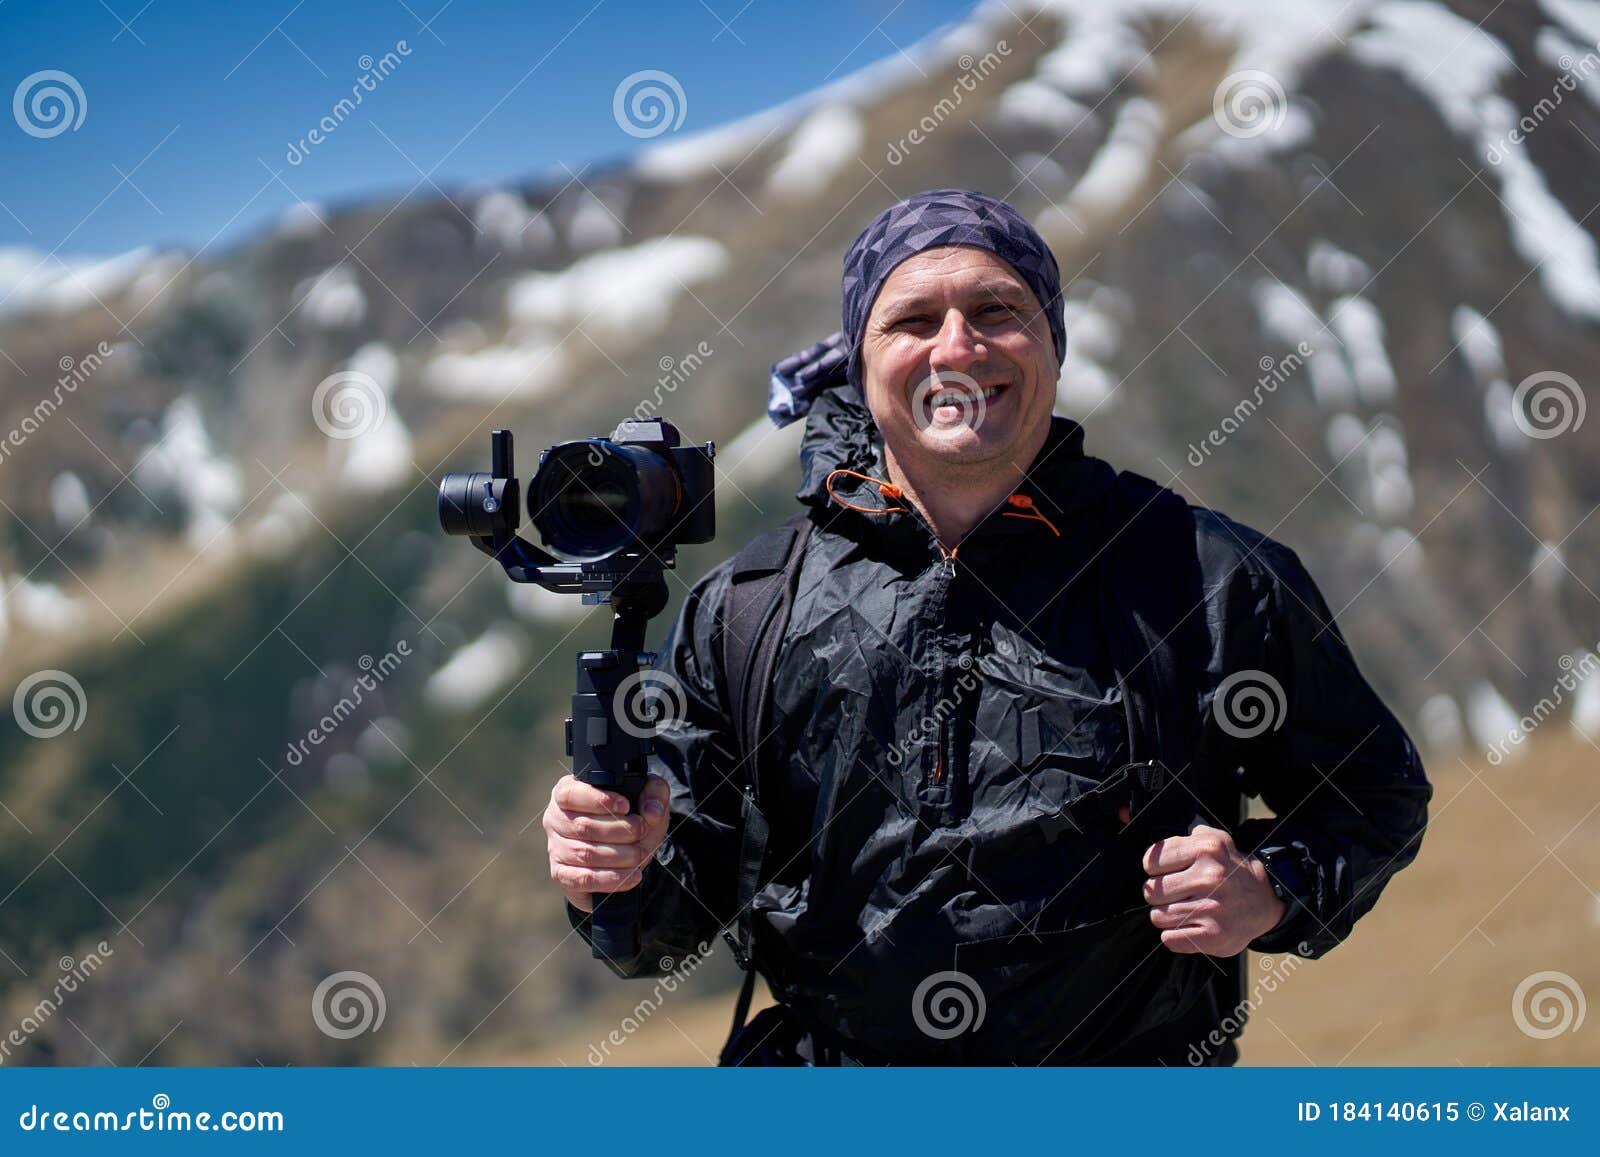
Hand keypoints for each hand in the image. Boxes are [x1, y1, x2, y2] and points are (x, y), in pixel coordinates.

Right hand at [543, 774, 670, 912]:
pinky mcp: (562, 874)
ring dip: (619, 855)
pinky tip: (632, 876)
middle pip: (582, 826)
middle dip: (619, 831)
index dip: (598, 800)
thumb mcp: (646, 798)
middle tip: (642, 831)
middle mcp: (556, 819)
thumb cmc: (629, 817)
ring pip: (584, 854)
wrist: (625, 852)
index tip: (625, 806)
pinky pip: (583, 879)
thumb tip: (651, 811)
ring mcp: (555, 848)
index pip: (570, 794)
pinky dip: (611, 879)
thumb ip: (654, 792)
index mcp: (567, 791)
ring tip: (641, 854)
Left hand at [1139, 819, 1286, 955]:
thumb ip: (1186, 835)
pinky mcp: (1214, 936)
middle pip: (1151, 892)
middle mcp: (1210, 878)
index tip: (1169, 872)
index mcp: (1206, 850)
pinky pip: (1170, 939)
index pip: (1151, 862)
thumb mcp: (1215, 840)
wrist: (1264, 901)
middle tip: (1179, 894)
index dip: (1156, 869)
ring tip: (1186, 910)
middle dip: (1160, 894)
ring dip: (1167, 916)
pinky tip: (1190, 927)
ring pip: (1158, 916)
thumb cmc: (1230, 870)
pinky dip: (1174, 936)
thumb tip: (1158, 845)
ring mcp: (1212, 909)